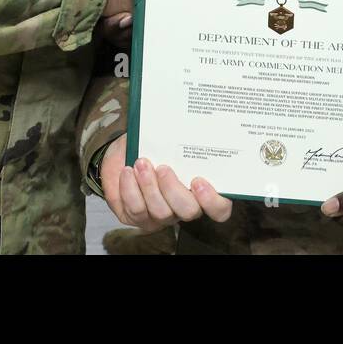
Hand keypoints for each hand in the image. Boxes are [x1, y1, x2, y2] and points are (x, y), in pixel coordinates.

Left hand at [100, 136, 232, 231]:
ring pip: (161, 212)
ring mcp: (161, 216)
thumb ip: (180, 138)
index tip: (198, 180)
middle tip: (162, 168)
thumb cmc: (152, 145)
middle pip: (189, 212)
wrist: (123, 154)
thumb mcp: (168, 138)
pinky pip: (136, 210)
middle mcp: (184, 207)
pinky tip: (127, 172)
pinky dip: (130, 189)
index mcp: (200, 189)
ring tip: (141, 163)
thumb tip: (188, 125)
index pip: (219, 208)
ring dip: (149, 186)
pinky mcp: (138, 218)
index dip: (212, 201)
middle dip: (173, 190)